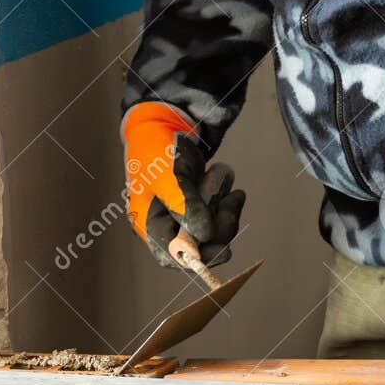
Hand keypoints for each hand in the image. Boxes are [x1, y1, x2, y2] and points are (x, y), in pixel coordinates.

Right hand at [122, 102, 246, 270]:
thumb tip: (205, 235)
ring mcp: (184, 218)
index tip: (225, 250)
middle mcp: (166, 226)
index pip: (172, 255)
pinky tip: (231, 190)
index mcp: (149, 224)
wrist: (164, 126)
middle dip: (220, 228)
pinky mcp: (199, 209)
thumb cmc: (158, 150)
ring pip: (213, 234)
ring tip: (235, 193)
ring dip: (228, 214)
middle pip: (198, 247)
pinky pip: (219, 219)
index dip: (198, 258)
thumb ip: (185, 206)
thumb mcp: (169, 177)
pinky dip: (228, 206)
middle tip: (234, 201)